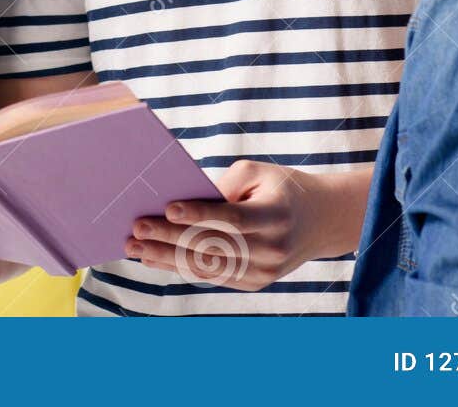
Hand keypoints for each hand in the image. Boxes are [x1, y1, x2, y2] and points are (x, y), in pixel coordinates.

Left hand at [124, 161, 371, 291]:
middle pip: (213, 246)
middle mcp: (271, 250)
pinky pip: (212, 276)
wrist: (322, 221)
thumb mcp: (260, 173)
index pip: (232, 218)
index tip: (167, 208)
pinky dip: (180, 267)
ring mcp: (264, 272)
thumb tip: (181, 205)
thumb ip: (224, 186)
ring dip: (166, 258)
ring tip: (135, 248)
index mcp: (276, 216)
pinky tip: (155, 259)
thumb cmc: (282, 188)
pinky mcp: (254, 283)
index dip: (199, 214)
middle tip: (136, 230)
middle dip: (169, 238)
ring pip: (207, 267)